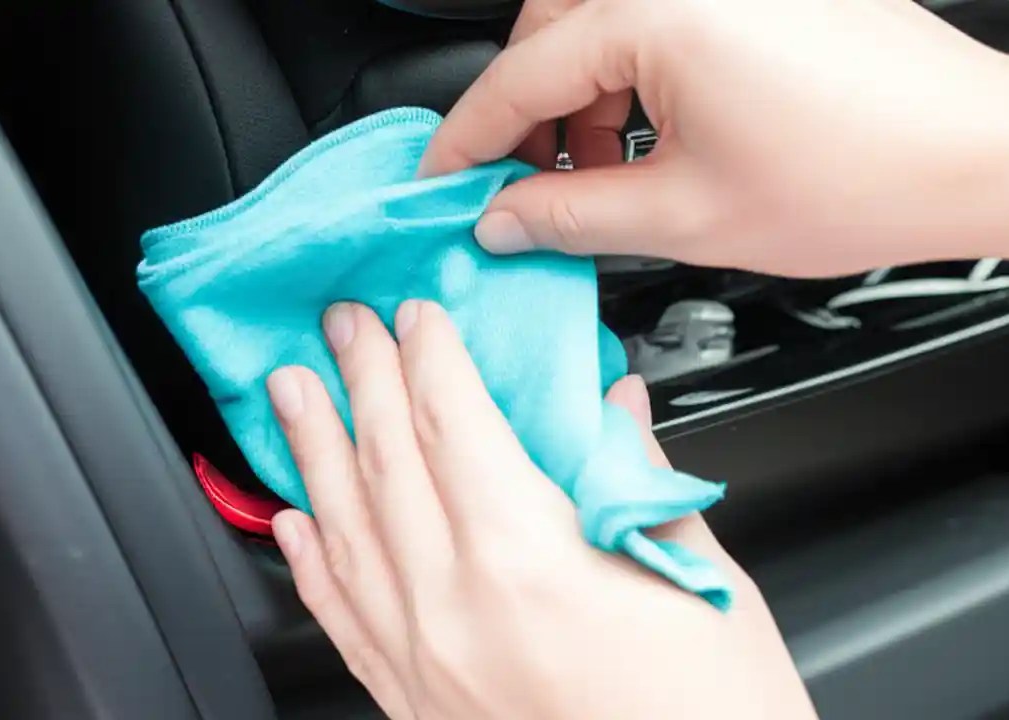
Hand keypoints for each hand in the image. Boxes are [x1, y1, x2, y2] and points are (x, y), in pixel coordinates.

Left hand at [266, 300, 815, 718]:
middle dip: (362, 379)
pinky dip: (313, 559)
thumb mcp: (702, 580)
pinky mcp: (417, 704)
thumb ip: (639, 481)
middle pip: (389, 461)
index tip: (417, 314)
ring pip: (345, 529)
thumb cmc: (717, 716)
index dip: (430, 356)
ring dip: (314, 450)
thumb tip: (613, 409)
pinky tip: (294, 519)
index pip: (452, 422)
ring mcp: (425, 663)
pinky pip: (342, 617)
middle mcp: (455, 609)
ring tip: (290, 393)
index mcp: (528, 562)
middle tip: (343, 324)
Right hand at [419, 0, 1008, 276]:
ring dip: (576, 97)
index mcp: (656, 11)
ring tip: (590, 176)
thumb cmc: (859, 173)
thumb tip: (502, 215)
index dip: (469, 140)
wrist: (970, 153)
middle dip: (523, 116)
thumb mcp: (681, 216)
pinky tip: (639, 139)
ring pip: (597, 23)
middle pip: (547, 33)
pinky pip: (652, 18)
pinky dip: (627, 77)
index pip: (519, 75)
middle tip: (517, 189)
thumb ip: (569, 213)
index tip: (441, 181)